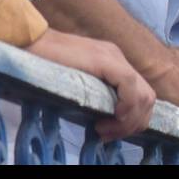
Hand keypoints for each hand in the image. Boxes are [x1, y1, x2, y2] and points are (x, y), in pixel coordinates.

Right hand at [25, 28, 154, 140]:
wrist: (30, 43)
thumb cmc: (44, 65)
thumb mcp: (76, 83)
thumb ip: (92, 94)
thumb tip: (102, 120)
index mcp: (114, 62)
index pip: (141, 95)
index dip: (133, 120)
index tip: (110, 133)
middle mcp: (118, 58)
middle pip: (147, 98)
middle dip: (133, 124)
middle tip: (109, 135)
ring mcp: (114, 57)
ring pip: (143, 95)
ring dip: (128, 120)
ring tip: (105, 129)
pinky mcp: (105, 59)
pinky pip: (129, 85)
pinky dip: (126, 106)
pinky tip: (112, 116)